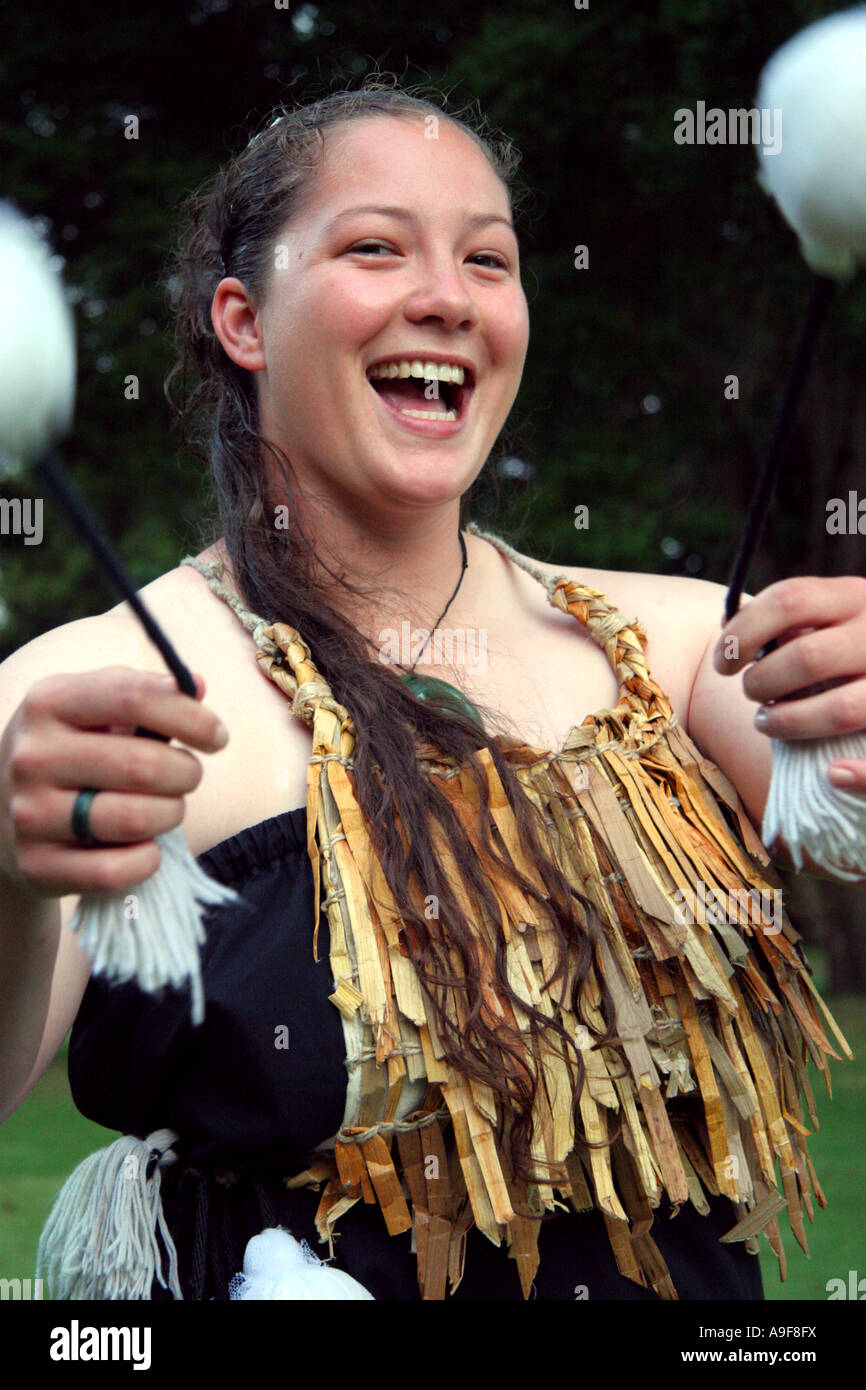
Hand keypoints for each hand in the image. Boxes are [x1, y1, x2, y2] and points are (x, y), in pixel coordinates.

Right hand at [0, 667, 228, 900]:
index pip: (134, 698)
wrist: (0, 813)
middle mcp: (33, 756)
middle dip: (187, 774)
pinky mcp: (36, 866)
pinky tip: (144, 848)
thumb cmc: (70, 752)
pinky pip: (115, 870)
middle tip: (186, 777)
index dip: (191, 717)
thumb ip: (145, 693)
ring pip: (135, 820)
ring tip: (166, 809)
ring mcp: (30, 814)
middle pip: (145, 766)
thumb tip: (197, 685)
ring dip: (170, 816)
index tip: (217, 737)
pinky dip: (146, 861)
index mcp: (49, 703)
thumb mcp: (93, 711)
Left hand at [711, 575, 865, 790]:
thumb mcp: (831, 614)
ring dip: (790, 723)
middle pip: (806, 656)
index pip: (789, 600)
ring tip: (768, 722)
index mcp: (855, 596)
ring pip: (838, 709)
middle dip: (762, 682)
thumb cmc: (849, 641)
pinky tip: (833, 773)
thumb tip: (727, 627)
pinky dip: (858, 774)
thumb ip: (787, 619)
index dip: (743, 632)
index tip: (723, 661)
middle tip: (751, 693)